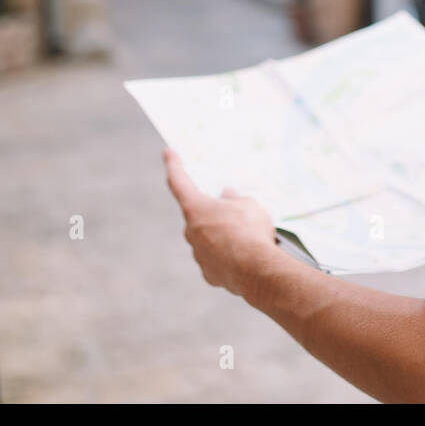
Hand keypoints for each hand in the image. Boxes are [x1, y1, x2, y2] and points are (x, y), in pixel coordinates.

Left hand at [164, 146, 281, 298]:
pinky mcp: (209, 273)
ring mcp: (199, 254)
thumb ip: (234, 199)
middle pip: (198, 215)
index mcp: (196, 208)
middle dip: (212, 210)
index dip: (174, 165)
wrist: (256, 270)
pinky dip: (227, 255)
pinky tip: (244, 255)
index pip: (179, 181)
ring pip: (208, 238)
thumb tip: (228, 197)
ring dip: (222, 234)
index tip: (168, 152)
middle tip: (232, 209)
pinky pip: (217, 259)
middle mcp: (191, 231)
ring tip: (247, 235)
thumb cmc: (250, 230)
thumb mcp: (248, 204)